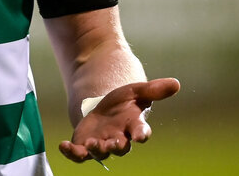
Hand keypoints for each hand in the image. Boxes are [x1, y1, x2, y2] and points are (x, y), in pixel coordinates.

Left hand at [58, 77, 179, 162]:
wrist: (101, 106)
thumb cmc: (123, 101)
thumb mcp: (136, 90)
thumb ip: (154, 89)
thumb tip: (176, 83)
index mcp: (133, 125)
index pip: (141, 131)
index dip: (142, 133)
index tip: (142, 135)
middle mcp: (119, 138)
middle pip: (120, 147)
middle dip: (116, 146)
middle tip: (113, 143)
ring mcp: (101, 143)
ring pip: (100, 152)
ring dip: (96, 149)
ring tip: (91, 143)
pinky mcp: (85, 145)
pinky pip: (79, 154)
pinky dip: (71, 152)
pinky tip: (63, 145)